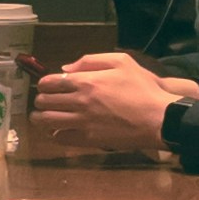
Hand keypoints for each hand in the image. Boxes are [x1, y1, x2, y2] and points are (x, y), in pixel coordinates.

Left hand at [32, 51, 189, 153]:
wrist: (158, 118)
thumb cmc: (143, 88)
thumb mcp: (122, 61)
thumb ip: (91, 60)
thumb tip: (66, 69)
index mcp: (85, 81)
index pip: (49, 82)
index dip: (44, 84)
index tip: (47, 87)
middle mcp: (79, 101)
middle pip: (44, 102)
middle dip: (40, 101)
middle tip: (45, 102)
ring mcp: (82, 122)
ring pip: (47, 121)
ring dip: (40, 119)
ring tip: (42, 118)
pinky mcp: (88, 140)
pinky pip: (61, 138)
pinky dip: (55, 135)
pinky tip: (58, 131)